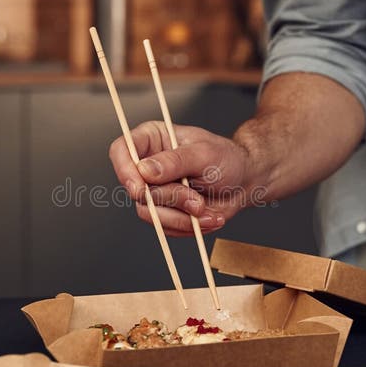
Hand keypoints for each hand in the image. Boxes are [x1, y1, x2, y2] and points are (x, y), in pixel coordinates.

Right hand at [109, 121, 257, 236]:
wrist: (244, 184)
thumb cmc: (226, 160)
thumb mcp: (204, 154)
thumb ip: (174, 161)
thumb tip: (144, 170)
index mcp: (152, 139)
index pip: (121, 150)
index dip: (124, 170)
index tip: (138, 188)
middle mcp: (147, 165)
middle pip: (136, 189)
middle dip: (171, 199)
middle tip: (197, 201)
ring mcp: (154, 191)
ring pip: (149, 213)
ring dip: (182, 216)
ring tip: (205, 209)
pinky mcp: (164, 212)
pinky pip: (165, 227)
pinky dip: (188, 226)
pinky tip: (207, 216)